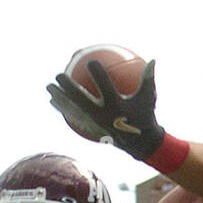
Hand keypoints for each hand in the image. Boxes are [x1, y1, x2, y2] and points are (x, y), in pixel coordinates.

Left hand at [46, 60, 166, 159]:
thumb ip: (148, 79)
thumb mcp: (149, 98)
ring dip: (60, 98)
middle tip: (58, 75)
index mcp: (117, 106)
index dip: (98, 75)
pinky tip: (53, 101)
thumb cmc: (145, 115)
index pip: (106, 88)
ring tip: (48, 87)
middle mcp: (103, 116)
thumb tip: (154, 60)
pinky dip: (63, 109)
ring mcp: (94, 124)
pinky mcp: (90, 129)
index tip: (91, 62)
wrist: (139, 142)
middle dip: (69, 88)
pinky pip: (73, 117)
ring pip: (73, 110)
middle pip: (82, 100)